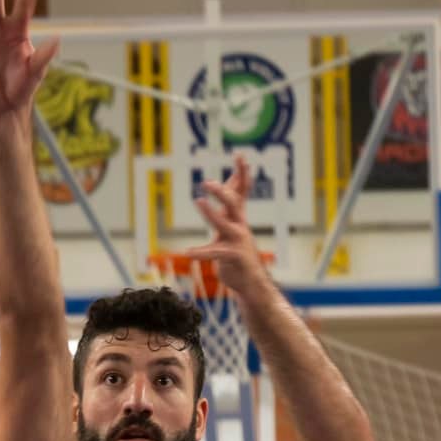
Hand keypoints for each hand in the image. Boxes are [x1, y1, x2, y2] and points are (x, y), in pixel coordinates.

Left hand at [188, 158, 271, 298]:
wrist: (252, 284)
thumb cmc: (239, 256)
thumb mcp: (233, 230)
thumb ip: (228, 211)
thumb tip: (227, 190)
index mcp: (239, 219)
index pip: (241, 191)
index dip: (241, 173)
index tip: (239, 155)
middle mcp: (240, 227)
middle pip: (233, 203)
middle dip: (222, 191)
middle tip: (208, 182)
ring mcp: (238, 242)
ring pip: (225, 224)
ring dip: (211, 212)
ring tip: (198, 200)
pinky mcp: (233, 258)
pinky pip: (215, 253)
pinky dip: (201, 252)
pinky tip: (188, 252)